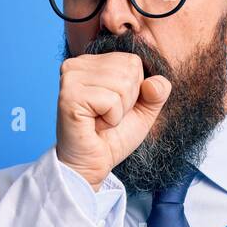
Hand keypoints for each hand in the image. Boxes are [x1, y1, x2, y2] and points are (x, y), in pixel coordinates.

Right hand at [55, 52, 171, 189]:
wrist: (92, 165)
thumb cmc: (112, 137)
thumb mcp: (144, 110)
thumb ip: (157, 91)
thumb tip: (155, 84)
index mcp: (91, 62)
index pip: (133, 61)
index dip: (135, 90)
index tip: (114, 107)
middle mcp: (77, 65)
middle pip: (129, 70)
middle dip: (127, 100)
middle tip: (106, 116)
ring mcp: (70, 78)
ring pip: (122, 84)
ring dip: (119, 111)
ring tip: (100, 120)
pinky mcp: (69, 96)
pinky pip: (111, 101)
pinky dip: (111, 119)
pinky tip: (95, 126)